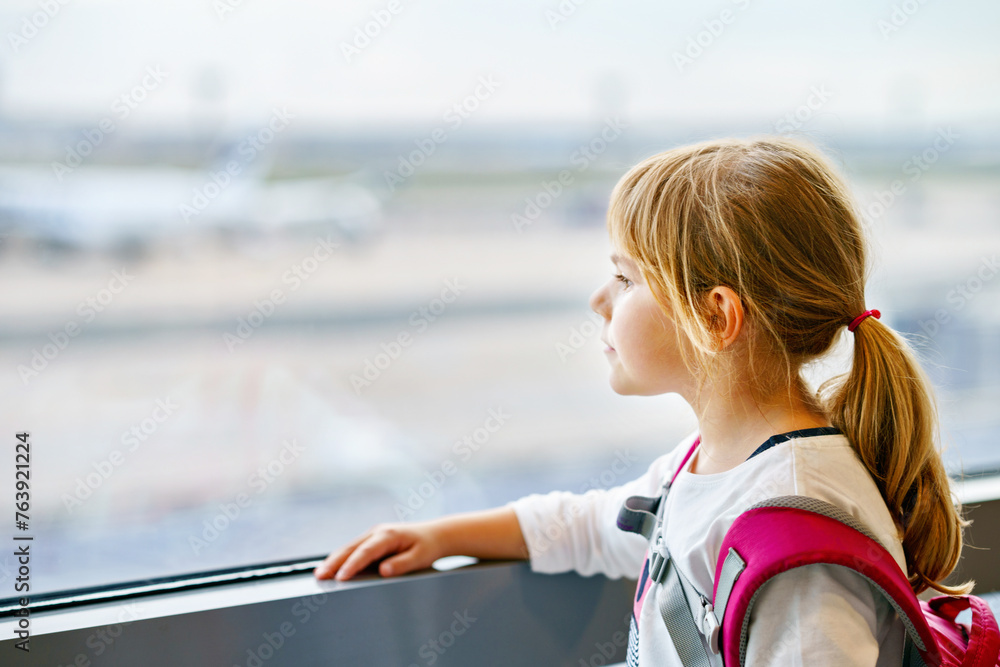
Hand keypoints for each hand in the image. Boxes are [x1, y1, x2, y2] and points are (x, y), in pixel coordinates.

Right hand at [314, 521, 443, 580]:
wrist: (435, 534)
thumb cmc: (428, 547)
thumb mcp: (420, 558)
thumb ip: (402, 564)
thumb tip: (383, 571)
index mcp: (389, 535)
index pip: (366, 552)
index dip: (352, 565)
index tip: (341, 577)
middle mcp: (378, 532)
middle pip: (351, 548)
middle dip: (334, 562)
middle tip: (320, 576)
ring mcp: (373, 534)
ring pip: (349, 547)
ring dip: (334, 560)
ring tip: (320, 574)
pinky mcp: (372, 539)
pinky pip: (354, 549)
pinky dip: (342, 558)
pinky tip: (331, 568)